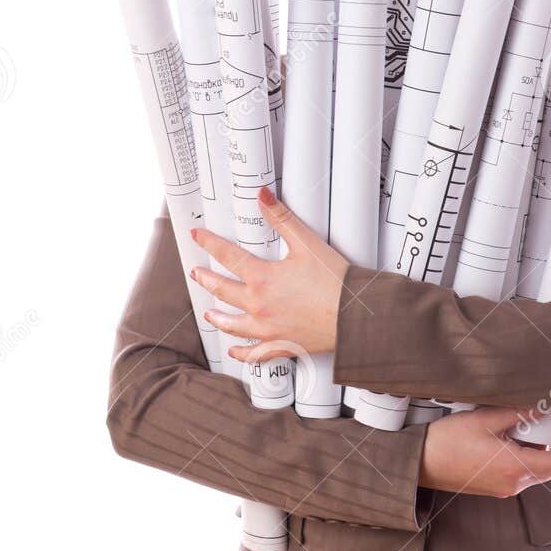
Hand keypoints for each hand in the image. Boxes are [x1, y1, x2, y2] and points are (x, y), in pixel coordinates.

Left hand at [189, 187, 348, 362]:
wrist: (353, 315)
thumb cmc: (334, 281)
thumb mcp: (306, 243)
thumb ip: (281, 217)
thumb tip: (262, 195)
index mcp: (262, 279)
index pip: (227, 256)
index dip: (209, 243)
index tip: (198, 237)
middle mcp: (259, 305)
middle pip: (223, 291)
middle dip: (207, 280)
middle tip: (197, 274)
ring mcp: (267, 329)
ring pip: (232, 324)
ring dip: (218, 317)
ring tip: (209, 313)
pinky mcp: (281, 345)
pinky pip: (254, 354)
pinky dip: (242, 353)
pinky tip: (235, 352)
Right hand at [419, 406, 550, 498]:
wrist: (417, 465)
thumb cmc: (447, 442)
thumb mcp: (486, 419)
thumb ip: (519, 413)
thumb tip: (546, 406)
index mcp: (516, 469)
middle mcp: (514, 484)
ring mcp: (503, 487)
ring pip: (536, 468)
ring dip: (543, 450)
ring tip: (540, 424)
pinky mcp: (493, 486)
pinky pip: (521, 470)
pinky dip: (527, 454)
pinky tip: (517, 436)